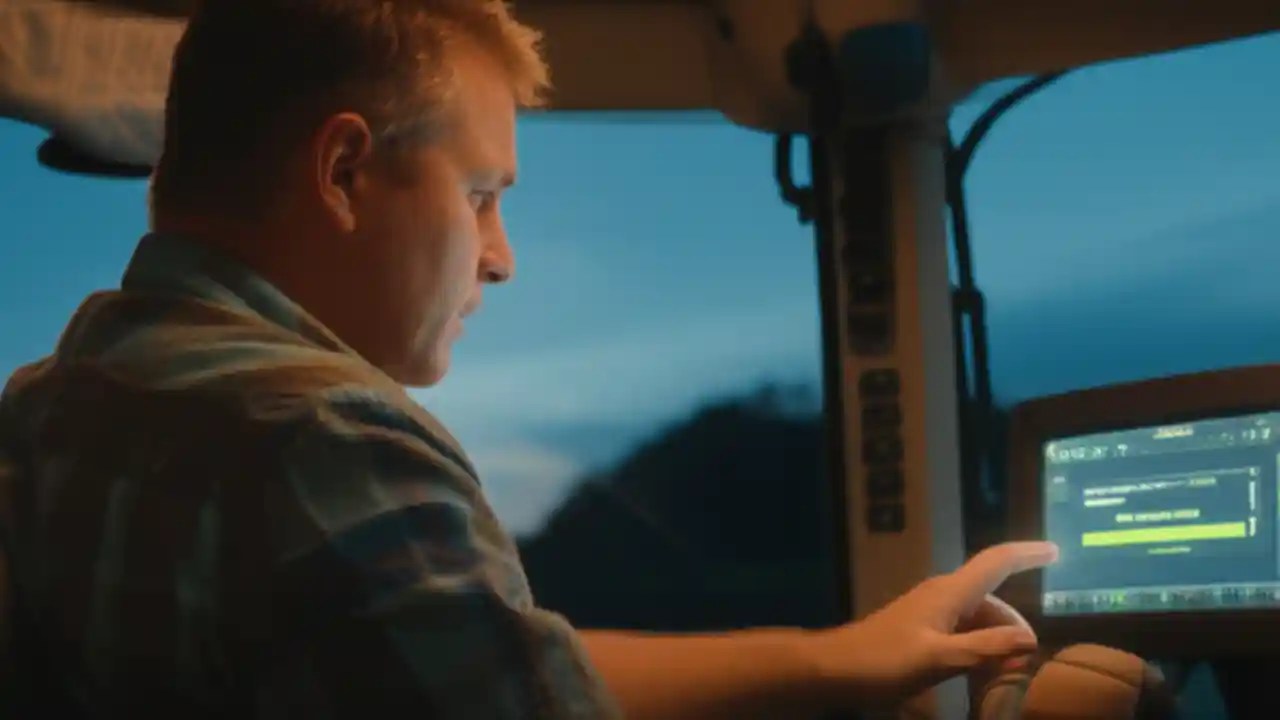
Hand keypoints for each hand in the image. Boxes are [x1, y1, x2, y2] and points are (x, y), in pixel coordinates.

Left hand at [805, 541, 1058, 710]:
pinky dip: (977, 648)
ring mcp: (930, 611)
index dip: (1027, 554)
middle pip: (992, 600)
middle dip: (1014, 628)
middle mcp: (942, 595)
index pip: (996, 563)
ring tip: (1003, 675)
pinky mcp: (921, 629)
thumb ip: (984, 649)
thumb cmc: (883, 661)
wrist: (834, 668)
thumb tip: (1029, 638)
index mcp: (950, 593)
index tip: (1055, 551)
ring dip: (995, 642)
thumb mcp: (939, 659)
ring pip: (977, 619)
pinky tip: (978, 674)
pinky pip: (961, 632)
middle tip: (1024, 665)